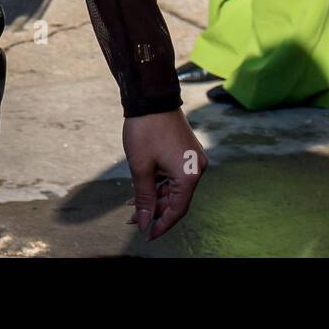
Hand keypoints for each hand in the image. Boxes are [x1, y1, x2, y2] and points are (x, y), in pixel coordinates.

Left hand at [123, 108, 207, 240]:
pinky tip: (141, 187)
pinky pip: (174, 174)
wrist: (150, 94)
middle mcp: (197, 168)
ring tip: (131, 203)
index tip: (146, 234)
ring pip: (173, 187)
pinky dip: (158, 182)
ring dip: (153, 195)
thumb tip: (143, 223)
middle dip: (153, 209)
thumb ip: (144, 198)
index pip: (177, 210)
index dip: (161, 224)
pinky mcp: (186, 151)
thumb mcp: (141, 167)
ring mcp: (193, 159)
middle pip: (175, 199)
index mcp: (190, 175)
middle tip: (131, 218)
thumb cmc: (145, 129)